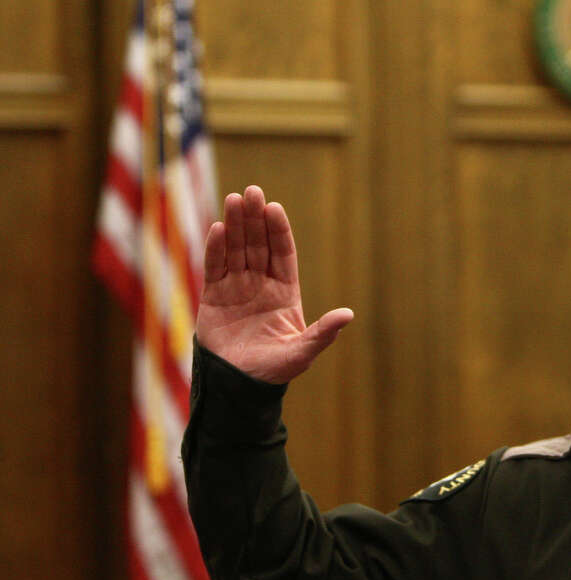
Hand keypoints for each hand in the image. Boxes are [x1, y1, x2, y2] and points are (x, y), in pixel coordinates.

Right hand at [196, 185, 352, 383]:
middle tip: (252, 192)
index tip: (274, 208)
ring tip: (234, 200)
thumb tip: (348, 314)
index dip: (278, 231)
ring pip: (236, 250)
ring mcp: (236, 289)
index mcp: (285, 293)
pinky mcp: (213, 298)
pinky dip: (215, 248)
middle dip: (255, 219)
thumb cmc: (273, 371)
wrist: (238, 387)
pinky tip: (218, 228)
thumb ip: (323, 333)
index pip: (282, 254)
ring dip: (235, 225)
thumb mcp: (302, 351)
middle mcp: (260, 285)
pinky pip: (215, 268)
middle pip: (257, 245)